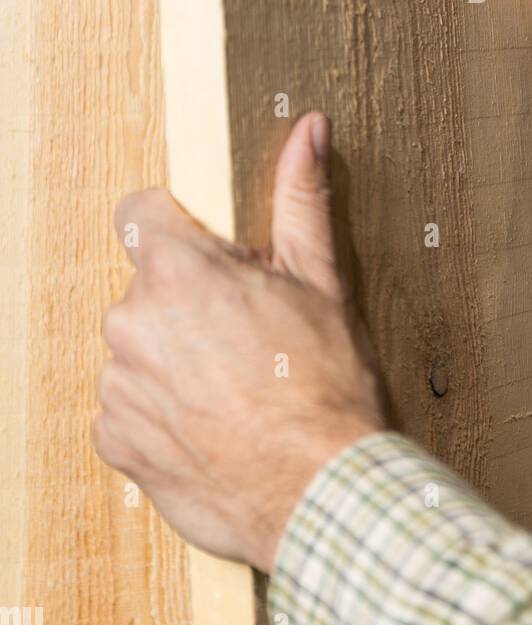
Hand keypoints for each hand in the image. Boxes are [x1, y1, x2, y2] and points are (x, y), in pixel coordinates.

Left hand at [94, 112, 382, 574]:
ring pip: (136, 348)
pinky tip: (211, 424)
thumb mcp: (320, 281)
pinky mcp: (114, 438)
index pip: (139, 211)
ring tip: (231, 388)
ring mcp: (118, 383)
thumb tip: (307, 131)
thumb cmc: (323, 389)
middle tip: (243, 334)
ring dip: (171, 360)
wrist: (318, 492)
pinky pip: (127, 407)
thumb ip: (300, 198)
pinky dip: (159, 413)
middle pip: (145, 288)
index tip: (204, 255)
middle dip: (185, 303)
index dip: (175, 228)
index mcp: (179, 270)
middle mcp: (133, 320)